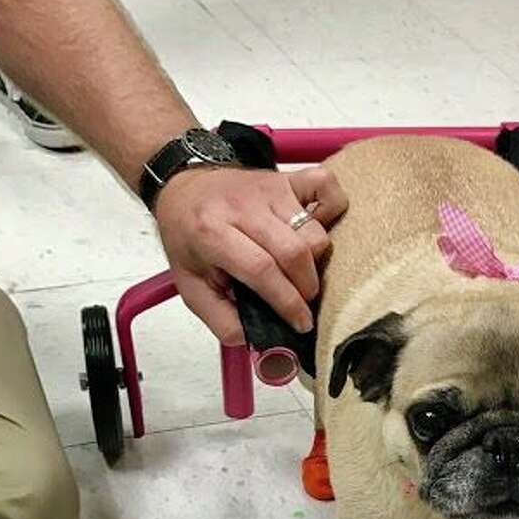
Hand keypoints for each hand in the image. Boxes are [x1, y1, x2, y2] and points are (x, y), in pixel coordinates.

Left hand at [154, 164, 347, 343]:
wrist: (185, 186)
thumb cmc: (189, 235)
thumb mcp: (190, 285)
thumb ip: (219, 318)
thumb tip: (253, 339)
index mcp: (212, 233)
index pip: (261, 270)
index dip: (287, 302)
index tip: (300, 322)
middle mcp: (243, 207)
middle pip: (294, 252)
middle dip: (306, 288)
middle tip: (301, 301)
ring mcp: (269, 189)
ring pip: (313, 231)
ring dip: (316, 260)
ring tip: (299, 270)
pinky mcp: (286, 179)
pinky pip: (326, 186)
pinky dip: (333, 208)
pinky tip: (317, 228)